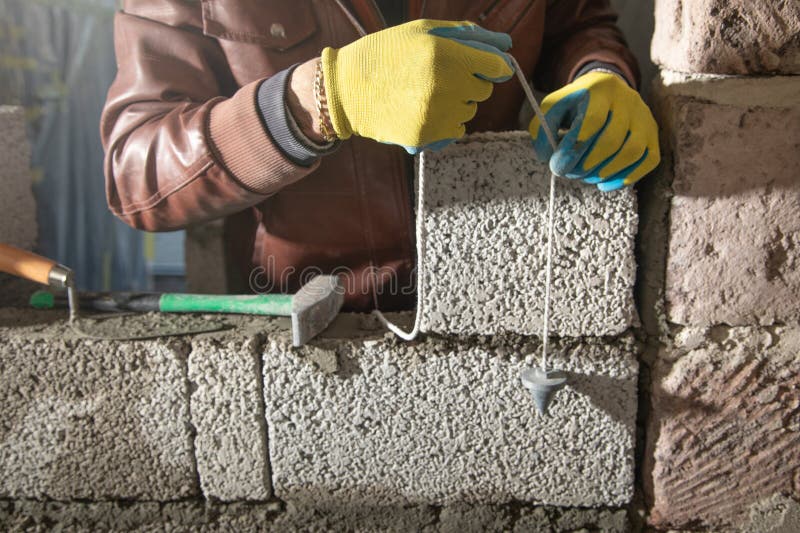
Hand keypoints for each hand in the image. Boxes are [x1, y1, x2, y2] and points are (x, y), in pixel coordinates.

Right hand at [321, 19, 512, 153]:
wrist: (347, 89)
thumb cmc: (385, 53)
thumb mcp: (422, 31)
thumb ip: (465, 35)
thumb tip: (505, 43)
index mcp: (444, 55)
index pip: (495, 67)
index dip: (494, 67)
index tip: (487, 68)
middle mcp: (444, 85)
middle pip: (483, 91)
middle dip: (470, 84)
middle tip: (444, 77)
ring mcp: (435, 114)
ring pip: (470, 112)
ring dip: (458, 103)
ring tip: (429, 94)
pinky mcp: (426, 135)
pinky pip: (456, 130)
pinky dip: (447, 122)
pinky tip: (425, 110)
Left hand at [528, 71, 659, 191]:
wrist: (606, 91)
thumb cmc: (575, 105)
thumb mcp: (554, 107)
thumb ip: (542, 127)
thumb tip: (547, 156)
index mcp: (599, 89)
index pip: (593, 120)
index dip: (575, 147)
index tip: (557, 165)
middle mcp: (627, 100)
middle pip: (611, 139)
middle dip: (586, 164)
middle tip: (569, 173)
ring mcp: (644, 117)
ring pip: (632, 151)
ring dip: (604, 172)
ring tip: (585, 177)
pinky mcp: (653, 134)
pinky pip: (648, 160)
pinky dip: (626, 177)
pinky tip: (604, 184)